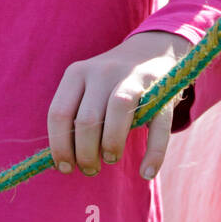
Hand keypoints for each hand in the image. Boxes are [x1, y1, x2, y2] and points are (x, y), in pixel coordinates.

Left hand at [47, 30, 192, 180]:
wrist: (152, 50)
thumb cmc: (111, 84)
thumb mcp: (87, 89)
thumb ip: (74, 117)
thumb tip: (60, 162)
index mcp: (77, 72)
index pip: (59, 113)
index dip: (59, 146)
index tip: (65, 167)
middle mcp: (102, 71)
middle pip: (87, 119)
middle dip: (85, 154)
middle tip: (90, 169)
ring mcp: (133, 77)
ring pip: (117, 111)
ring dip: (111, 145)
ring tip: (110, 159)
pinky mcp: (162, 89)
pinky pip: (158, 125)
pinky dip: (153, 153)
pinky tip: (146, 171)